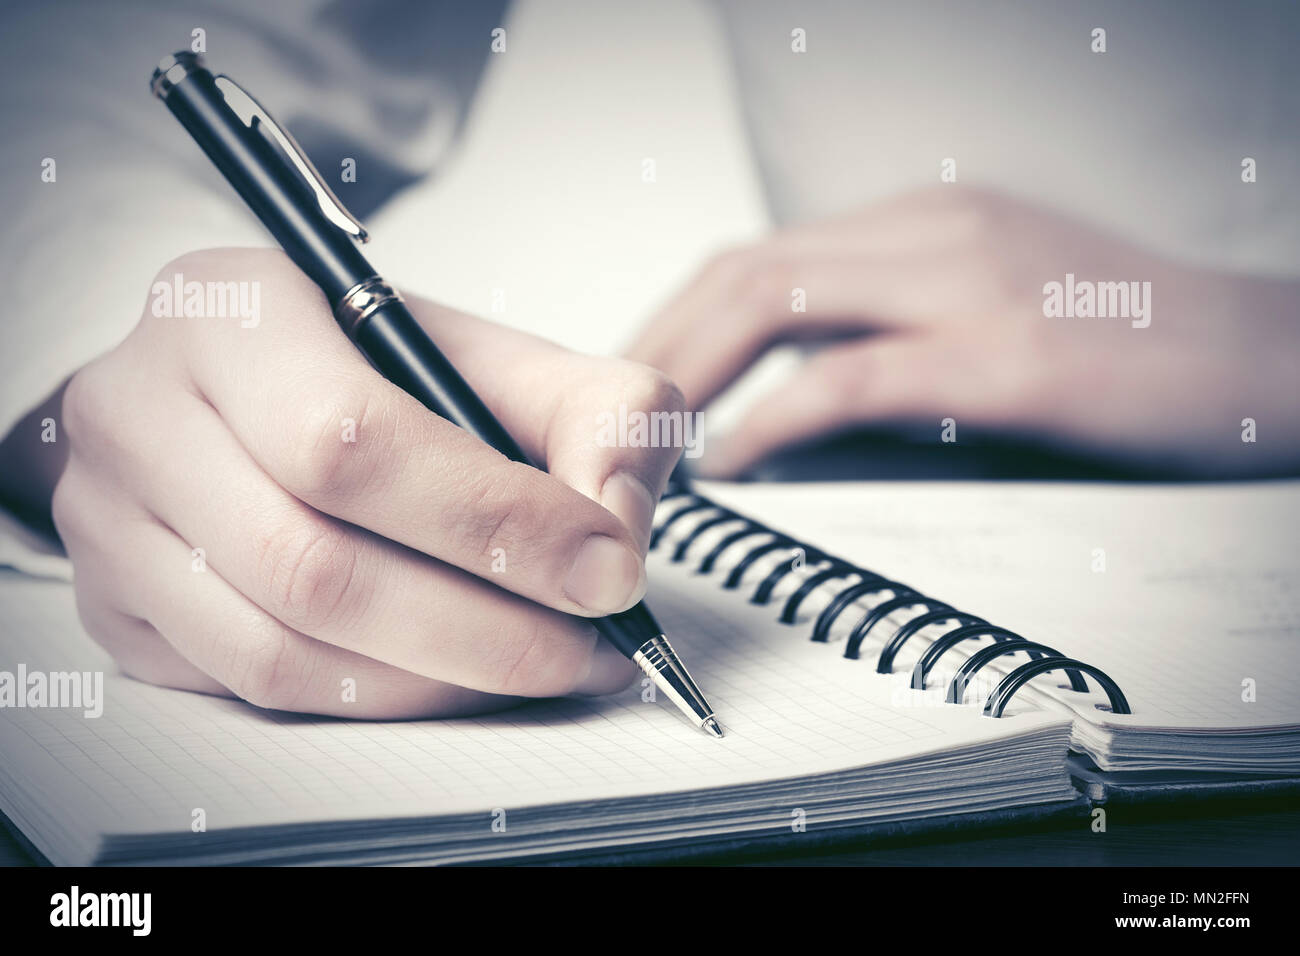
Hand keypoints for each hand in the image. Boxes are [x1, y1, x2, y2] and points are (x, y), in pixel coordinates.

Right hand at [51, 248, 685, 717]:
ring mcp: (107, 520)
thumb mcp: (503, 360)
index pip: (349, 438)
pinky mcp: (119, 608)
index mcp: (230, 312)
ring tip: (540, 663)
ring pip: (280, 649)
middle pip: (311, 562)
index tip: (601, 569)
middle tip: (586, 643)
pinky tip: (454, 676)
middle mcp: (141, 410)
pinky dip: (378, 701)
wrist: (268, 396)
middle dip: (481, 626)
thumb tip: (615, 535)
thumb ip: (599, 415)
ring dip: (437, 680)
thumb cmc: (384, 374)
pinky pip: (254, 690)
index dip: (489, 522)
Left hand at [628, 186, 1299, 476]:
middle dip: (656, 346)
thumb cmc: (1124, 341)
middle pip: (743, 271)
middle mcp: (931, 236)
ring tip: (648, 442)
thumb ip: (892, 325)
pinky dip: (771, 422)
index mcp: (922, 223)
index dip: (675, 319)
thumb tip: (788, 389)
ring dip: (689, 379)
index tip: (634, 381)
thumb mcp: (988, 302)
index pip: (758, 255)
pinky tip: (737, 464)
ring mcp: (966, 288)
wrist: (1263, 352)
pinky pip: (849, 380)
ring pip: (774, 304)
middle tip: (612, 417)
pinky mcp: (1003, 357)